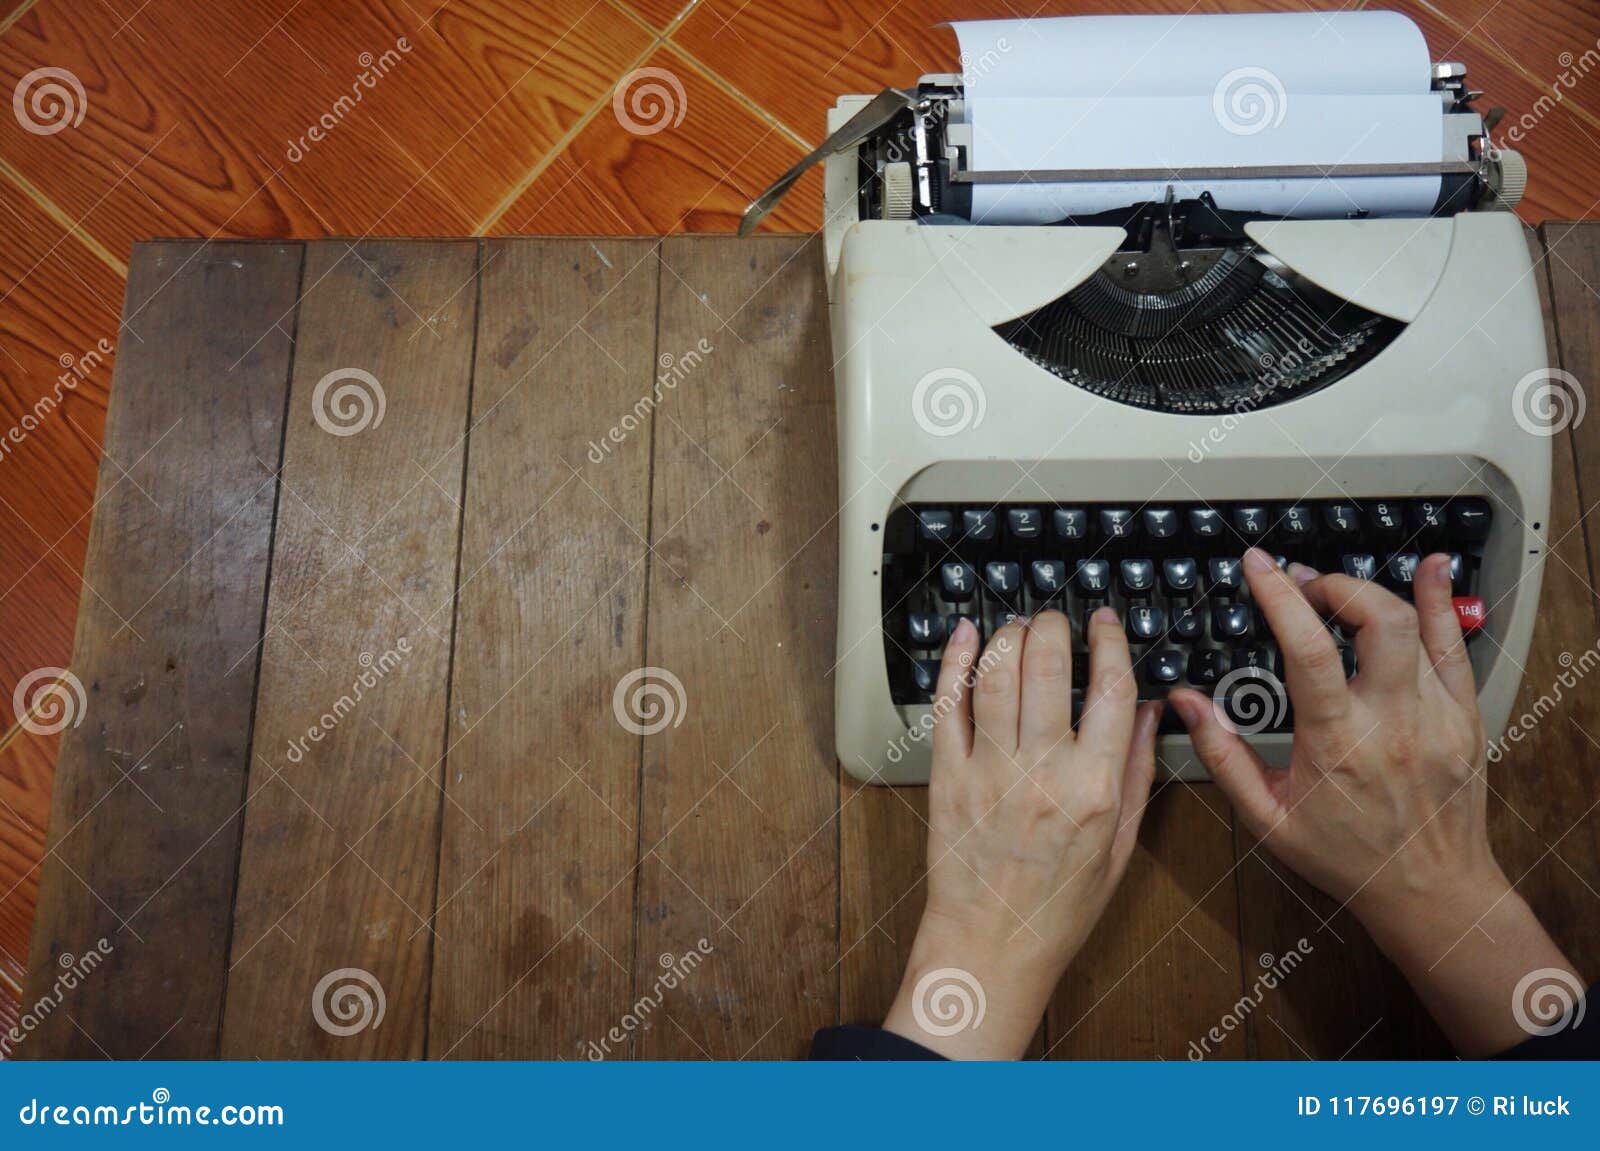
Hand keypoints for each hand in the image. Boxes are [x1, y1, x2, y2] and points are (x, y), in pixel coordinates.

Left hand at [882, 609, 1160, 1058]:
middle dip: (1053, 627)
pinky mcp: (947, 777)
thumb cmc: (1057, 906)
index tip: (1103, 623)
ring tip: (1018, 628)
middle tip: (1054, 620)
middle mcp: (1042, 773)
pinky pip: (947, 705)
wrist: (992, 945)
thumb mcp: (1120, 845)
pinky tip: (966, 638)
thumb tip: (1150, 709)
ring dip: (1008, 637)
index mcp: (1093, 788)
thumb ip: (1136, 771)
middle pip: (1048, 667)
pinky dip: (955, 662)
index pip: (1110, 689)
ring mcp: (989, 771)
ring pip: (996, 676)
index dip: (1109, 642)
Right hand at [1170, 548, 1579, 1055]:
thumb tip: (1186, 702)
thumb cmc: (1348, 857)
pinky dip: (1440, 601)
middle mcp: (1392, 723)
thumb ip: (1223, 754)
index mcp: (1338, 744)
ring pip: (1417, 625)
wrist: (1431, 892)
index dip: (1280, 595)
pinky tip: (1430, 569)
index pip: (1307, 648)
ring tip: (1341, 586)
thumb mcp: (1266, 818)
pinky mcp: (1465, 717)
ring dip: (1374, 591)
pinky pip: (1456, 645)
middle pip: (1376, 620)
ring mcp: (1436, 716)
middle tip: (1304, 585)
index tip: (1259, 565)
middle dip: (1335, 585)